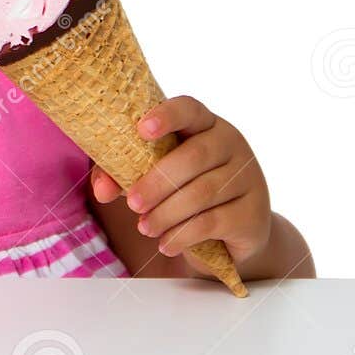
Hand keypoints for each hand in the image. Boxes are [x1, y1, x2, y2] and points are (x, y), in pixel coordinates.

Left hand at [89, 95, 271, 267]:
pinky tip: (166, 244)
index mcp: (205, 125)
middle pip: (194, 156)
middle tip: (134, 203)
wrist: (232, 233)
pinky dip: (183, 235)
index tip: (142, 129)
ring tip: (144, 228)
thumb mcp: (154, 177)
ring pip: (203, 193)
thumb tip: (102, 189)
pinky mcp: (253, 213)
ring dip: (167, 213)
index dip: (167, 116)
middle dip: (158, 181)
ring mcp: (248, 177)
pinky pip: (214, 221)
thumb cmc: (186, 192)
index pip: (190, 109)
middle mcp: (231, 144)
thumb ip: (123, 175)